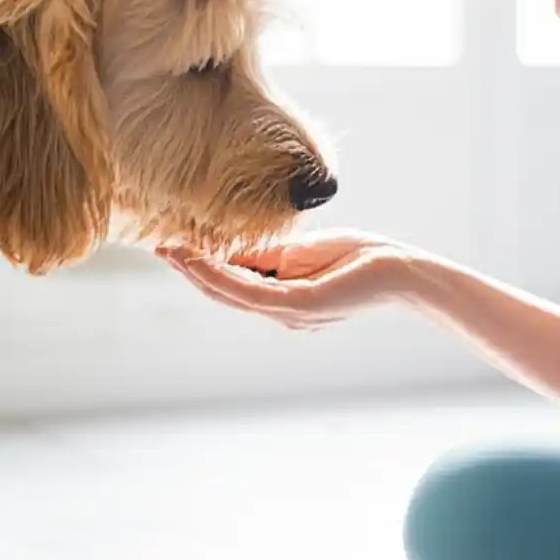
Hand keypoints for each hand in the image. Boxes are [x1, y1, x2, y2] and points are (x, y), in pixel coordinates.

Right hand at [155, 229, 411, 330]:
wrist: (400, 270)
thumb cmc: (358, 257)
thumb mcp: (301, 250)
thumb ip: (267, 253)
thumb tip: (229, 245)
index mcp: (282, 301)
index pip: (233, 286)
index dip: (201, 269)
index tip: (173, 247)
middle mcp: (282, 314)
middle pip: (225, 294)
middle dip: (191, 271)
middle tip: (159, 248)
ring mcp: (290, 313)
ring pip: (232, 294)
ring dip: (198, 273)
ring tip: (172, 252)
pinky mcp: (300, 305)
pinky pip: (251, 292)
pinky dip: (222, 276)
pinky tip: (203, 260)